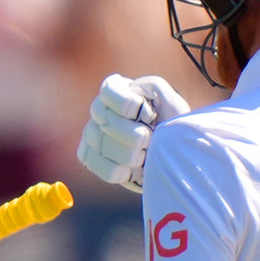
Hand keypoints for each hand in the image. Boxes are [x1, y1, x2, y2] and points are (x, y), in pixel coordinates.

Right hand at [76, 74, 189, 192]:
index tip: (143, 114)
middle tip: (149, 141)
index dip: (126, 104)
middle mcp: (99, 109)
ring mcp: (91, 133)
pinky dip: (121, 172)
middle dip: (134, 137)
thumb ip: (153, 88)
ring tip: (144, 157)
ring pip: (102, 146)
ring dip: (130, 156)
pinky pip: (98, 166)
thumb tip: (131, 93)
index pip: (109, 91)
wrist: (171, 154)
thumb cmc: (170, 126)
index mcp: (117, 90)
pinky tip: (132, 170)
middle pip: (106, 122)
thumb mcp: (171, 102)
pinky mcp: (89, 157)